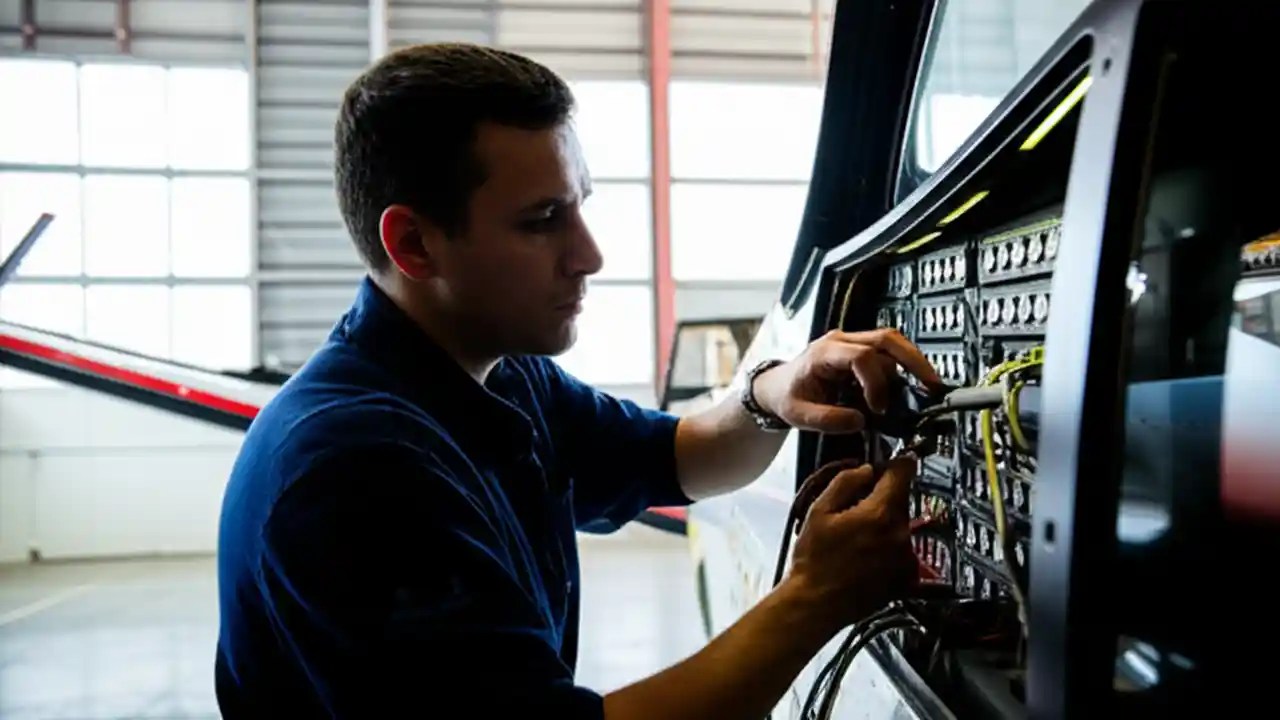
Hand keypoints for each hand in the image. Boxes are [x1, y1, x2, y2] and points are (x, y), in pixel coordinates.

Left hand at [752, 329, 941, 433]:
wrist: (777, 386)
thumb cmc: (787, 397)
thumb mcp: (799, 415)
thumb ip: (827, 420)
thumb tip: (860, 421)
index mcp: (823, 353)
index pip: (861, 356)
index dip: (875, 382)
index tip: (878, 409)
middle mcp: (840, 341)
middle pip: (885, 338)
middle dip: (912, 360)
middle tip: (932, 385)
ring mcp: (852, 342)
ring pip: (891, 342)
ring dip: (911, 363)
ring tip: (927, 387)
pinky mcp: (860, 350)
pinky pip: (887, 351)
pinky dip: (904, 366)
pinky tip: (913, 385)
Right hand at [785, 457, 918, 630]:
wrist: (817, 604)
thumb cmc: (814, 560)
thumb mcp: (819, 511)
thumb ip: (845, 482)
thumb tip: (867, 470)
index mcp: (880, 513)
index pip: (904, 471)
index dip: (895, 462)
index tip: (890, 463)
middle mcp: (901, 533)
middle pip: (900, 500)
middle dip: (880, 499)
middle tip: (854, 512)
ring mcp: (907, 557)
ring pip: (900, 524)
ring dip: (884, 525)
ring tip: (856, 541)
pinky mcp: (907, 577)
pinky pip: (902, 549)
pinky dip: (888, 548)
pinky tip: (866, 558)